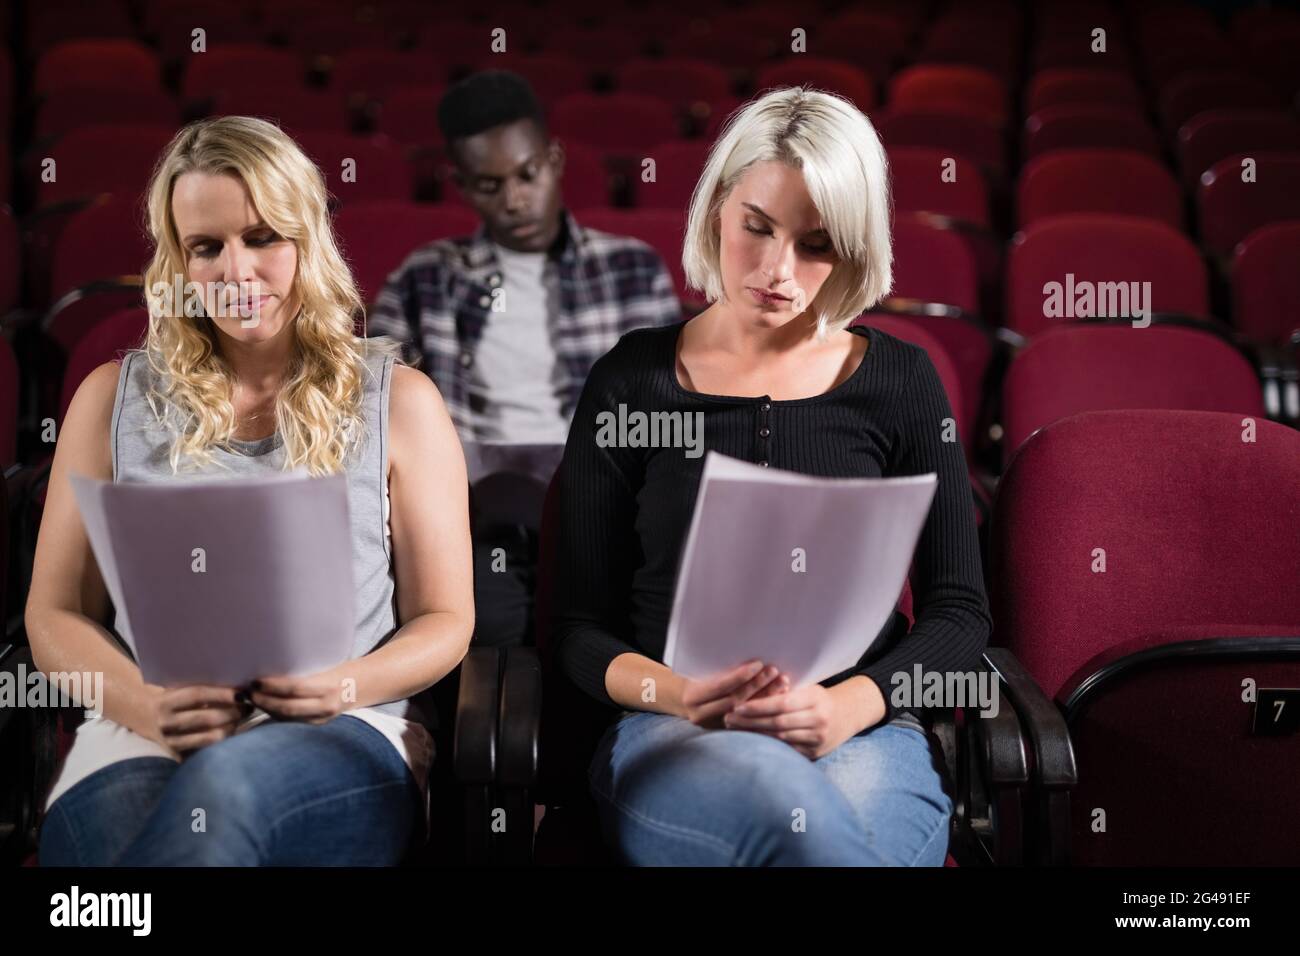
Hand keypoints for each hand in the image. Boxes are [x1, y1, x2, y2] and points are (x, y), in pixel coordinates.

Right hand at [149, 684, 249, 755]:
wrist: (143, 717)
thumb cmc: (169, 698)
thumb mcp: (176, 689)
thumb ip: (200, 688)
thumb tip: (237, 686)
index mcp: (165, 702)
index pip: (197, 695)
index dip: (221, 694)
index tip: (242, 693)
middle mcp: (166, 724)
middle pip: (207, 718)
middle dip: (233, 712)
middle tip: (248, 706)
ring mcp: (171, 742)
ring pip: (211, 737)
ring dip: (232, 726)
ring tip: (241, 717)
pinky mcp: (178, 755)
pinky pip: (208, 750)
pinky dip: (223, 740)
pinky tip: (231, 730)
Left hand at [249, 668, 349, 724]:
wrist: (366, 684)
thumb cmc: (343, 667)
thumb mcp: (329, 663)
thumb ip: (306, 667)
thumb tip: (274, 660)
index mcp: (329, 685)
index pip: (295, 688)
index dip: (272, 686)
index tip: (255, 680)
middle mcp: (326, 705)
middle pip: (287, 708)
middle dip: (263, 701)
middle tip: (246, 692)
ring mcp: (322, 718)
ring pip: (287, 718)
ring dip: (266, 709)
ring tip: (251, 699)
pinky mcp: (318, 724)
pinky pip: (292, 722)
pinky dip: (275, 714)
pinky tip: (264, 706)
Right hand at [679, 660, 782, 728]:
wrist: (679, 699)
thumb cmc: (691, 676)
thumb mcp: (697, 669)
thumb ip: (716, 667)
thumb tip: (746, 652)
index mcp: (692, 696)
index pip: (720, 686)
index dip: (740, 676)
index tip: (758, 664)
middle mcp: (700, 715)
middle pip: (735, 701)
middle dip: (757, 686)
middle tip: (775, 671)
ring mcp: (712, 726)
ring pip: (744, 714)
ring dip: (765, 698)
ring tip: (782, 683)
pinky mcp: (724, 733)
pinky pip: (748, 722)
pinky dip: (763, 709)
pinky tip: (778, 699)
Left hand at [723, 681, 866, 758]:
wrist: (847, 715)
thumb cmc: (819, 698)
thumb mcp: (807, 687)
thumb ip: (785, 689)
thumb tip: (751, 685)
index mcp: (815, 699)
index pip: (782, 703)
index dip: (758, 706)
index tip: (737, 706)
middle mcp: (818, 720)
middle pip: (778, 722)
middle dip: (751, 722)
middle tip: (728, 719)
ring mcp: (818, 738)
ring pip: (781, 738)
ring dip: (755, 735)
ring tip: (734, 730)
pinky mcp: (815, 753)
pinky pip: (787, 750)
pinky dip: (768, 746)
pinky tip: (751, 742)